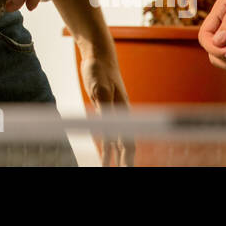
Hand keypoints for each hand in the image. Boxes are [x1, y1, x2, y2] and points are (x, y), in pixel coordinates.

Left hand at [78, 49, 133, 165]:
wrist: (98, 53)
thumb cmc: (100, 69)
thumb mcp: (100, 90)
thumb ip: (105, 110)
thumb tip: (108, 131)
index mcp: (122, 111)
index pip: (127, 141)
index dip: (127, 158)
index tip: (125, 168)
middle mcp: (121, 112)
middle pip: (125, 143)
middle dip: (124, 160)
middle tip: (121, 171)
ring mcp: (114, 110)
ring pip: (117, 138)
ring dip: (116, 154)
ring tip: (113, 166)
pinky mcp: (105, 107)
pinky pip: (108, 130)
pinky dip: (107, 143)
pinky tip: (104, 151)